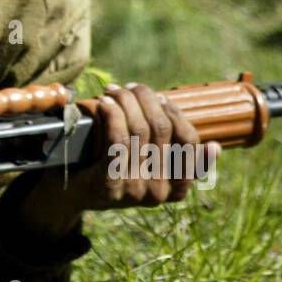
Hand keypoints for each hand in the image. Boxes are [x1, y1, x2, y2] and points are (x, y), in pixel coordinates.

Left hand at [19, 82, 220, 240]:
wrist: (68, 194)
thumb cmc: (111, 171)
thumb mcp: (148, 165)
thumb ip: (173, 153)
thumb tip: (214, 147)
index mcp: (175, 190)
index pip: (189, 143)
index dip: (176, 114)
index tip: (161, 98)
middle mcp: (158, 193)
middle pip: (162, 129)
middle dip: (147, 99)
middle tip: (132, 87)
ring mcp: (134, 191)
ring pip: (138, 130)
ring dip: (126, 101)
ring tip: (114, 90)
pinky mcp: (108, 186)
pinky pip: (117, 141)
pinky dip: (112, 115)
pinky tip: (105, 102)